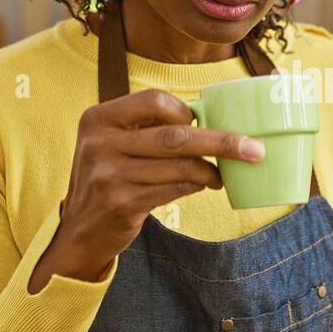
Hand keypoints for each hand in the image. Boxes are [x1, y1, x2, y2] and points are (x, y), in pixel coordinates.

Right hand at [28, 89, 263, 292]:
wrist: (78, 231)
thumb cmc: (107, 178)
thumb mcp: (111, 144)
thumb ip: (145, 128)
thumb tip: (205, 118)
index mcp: (98, 118)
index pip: (154, 100)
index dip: (183, 110)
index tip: (200, 121)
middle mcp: (99, 144)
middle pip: (175, 136)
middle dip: (221, 142)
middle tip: (254, 149)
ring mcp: (109, 175)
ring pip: (179, 167)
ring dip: (209, 171)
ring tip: (221, 174)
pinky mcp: (122, 203)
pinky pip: (173, 189)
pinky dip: (194, 186)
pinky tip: (202, 186)